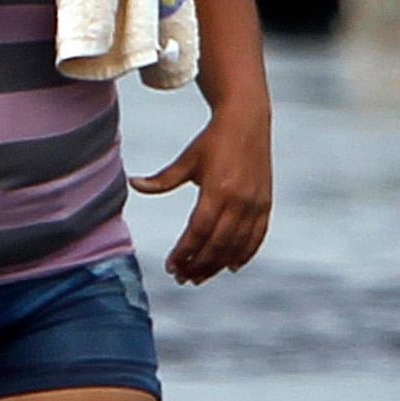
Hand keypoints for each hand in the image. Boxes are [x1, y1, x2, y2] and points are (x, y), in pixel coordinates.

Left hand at [136, 113, 273, 282]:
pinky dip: (245, 254)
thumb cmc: (212, 141)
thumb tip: (134, 185)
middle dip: (199, 265)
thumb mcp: (186, 160)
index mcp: (217, 190)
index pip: (199, 231)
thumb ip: (162, 179)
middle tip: (182, 278)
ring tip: (199, 277)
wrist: (247, 122)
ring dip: (218, 265)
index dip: (185, 252)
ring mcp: (255, 204)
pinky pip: (257, 236)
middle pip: (218, 244)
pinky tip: (231, 267)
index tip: (171, 266)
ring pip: (237, 245)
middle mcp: (239, 201)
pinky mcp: (266, 204)